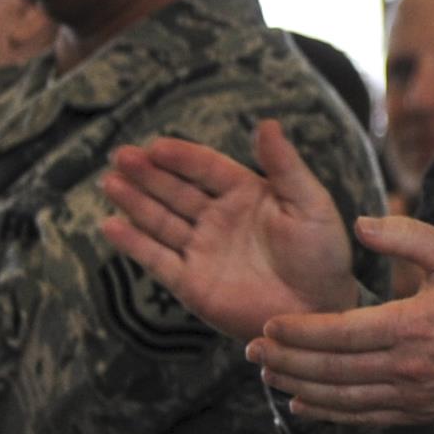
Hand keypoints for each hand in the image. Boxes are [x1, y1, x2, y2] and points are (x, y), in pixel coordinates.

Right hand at [99, 122, 362, 343]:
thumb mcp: (310, 203)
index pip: (205, 168)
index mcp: (246, 194)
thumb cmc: (323, 255)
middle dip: (147, 173)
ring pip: (160, 220)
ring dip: (134, 201)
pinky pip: (157, 259)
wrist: (320, 310)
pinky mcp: (192, 283)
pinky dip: (133, 244)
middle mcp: (219, 219)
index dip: (180, 156)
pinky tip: (111, 225)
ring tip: (110, 183)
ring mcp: (202, 250)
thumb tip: (266, 123)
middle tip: (121, 157)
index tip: (155, 146)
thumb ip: (284, 165)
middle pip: (175, 190)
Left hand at [252, 216, 433, 424]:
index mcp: (412, 325)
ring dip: (300, 389)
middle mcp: (408, 366)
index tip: (268, 326)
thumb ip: (405, 235)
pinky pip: (364, 416)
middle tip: (250, 352)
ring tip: (268, 376)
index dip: (299, 332)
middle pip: (332, 369)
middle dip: (286, 361)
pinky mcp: (418, 412)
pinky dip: (329, 414)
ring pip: (342, 398)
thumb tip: (358, 225)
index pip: (340, 332)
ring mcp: (412, 395)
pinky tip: (302, 406)